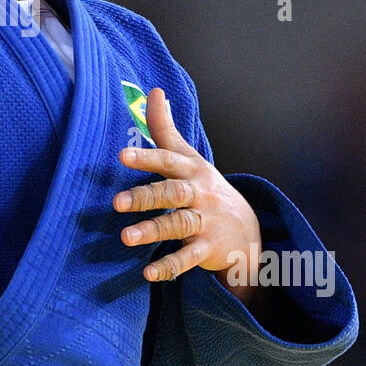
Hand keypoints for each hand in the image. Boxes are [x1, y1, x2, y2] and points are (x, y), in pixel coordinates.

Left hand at [112, 87, 261, 291]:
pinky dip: (169, 267)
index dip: (147, 157)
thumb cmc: (206, 188)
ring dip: (153, 231)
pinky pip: (188, 258)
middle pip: (172, 193)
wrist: (249, 231)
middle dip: (145, 197)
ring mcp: (206, 222)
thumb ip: (166, 129)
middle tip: (116, 203)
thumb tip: (154, 92)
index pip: (169, 160)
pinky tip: (148, 273)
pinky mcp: (209, 249)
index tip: (122, 155)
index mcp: (192, 170)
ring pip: (179, 225)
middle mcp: (200, 194)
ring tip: (126, 238)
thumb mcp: (190, 158)